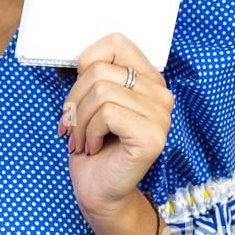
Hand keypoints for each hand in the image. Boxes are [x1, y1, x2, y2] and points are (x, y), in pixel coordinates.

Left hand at [58, 32, 173, 222]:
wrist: (99, 191)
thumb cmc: (94, 146)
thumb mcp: (90, 102)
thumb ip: (94, 75)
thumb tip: (81, 59)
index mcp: (149, 80)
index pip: (116, 42)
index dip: (86, 63)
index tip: (81, 94)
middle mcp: (162, 94)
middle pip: (100, 70)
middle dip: (74, 100)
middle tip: (73, 126)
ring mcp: (161, 116)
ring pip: (100, 91)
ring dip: (80, 121)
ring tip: (82, 140)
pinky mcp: (152, 136)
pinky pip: (106, 114)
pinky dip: (89, 133)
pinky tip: (94, 148)